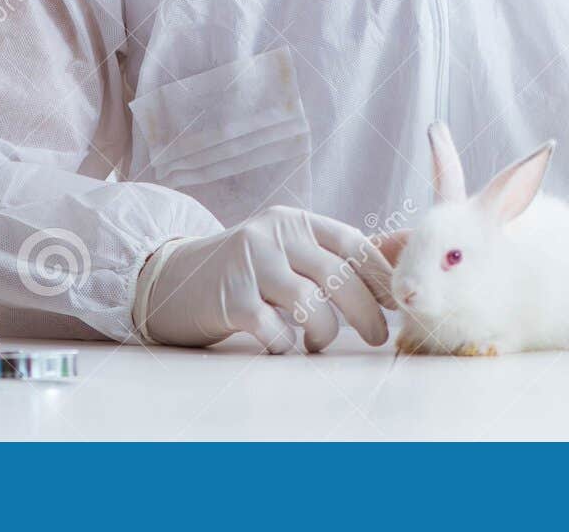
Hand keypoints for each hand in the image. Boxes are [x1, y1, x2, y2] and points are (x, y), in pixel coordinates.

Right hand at [138, 207, 396, 351]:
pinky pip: (275, 330)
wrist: (171, 278)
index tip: (397, 300)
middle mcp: (273, 236)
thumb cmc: (243, 270)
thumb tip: (391, 270)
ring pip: (310, 304)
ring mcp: (250, 265)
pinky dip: (287, 346)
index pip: (351, 241)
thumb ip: (329, 256)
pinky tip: (283, 346)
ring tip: (319, 343)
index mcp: (294, 221)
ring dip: (325, 332)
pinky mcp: (230, 299)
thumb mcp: (284, 249)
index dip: (380, 273)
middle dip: (365, 311)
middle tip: (378, 336)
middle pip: (337, 274)